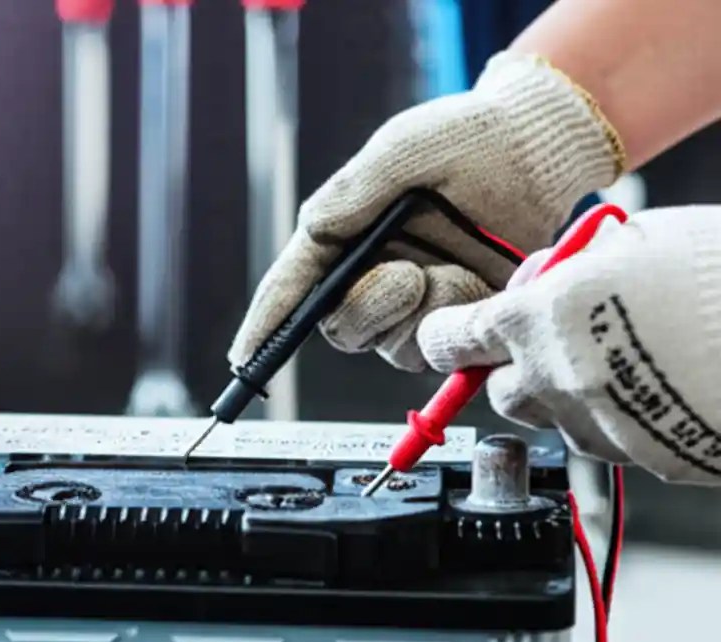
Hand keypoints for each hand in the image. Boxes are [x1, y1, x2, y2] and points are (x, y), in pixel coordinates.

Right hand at [229, 51, 622, 371]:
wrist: (541, 150)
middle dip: (368, 309)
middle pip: (342, 327)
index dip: (265, 326)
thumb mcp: (402, 151)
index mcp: (345, 237)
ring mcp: (419, 302)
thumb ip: (353, 192)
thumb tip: (313, 231)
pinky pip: (443, 346)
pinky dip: (459, 317)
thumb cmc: (468, 139)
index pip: (294, 288)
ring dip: (423, 311)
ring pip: (393, 343)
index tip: (243, 360)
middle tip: (406, 276)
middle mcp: (373, 275)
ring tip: (458, 266)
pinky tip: (480, 279)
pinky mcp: (461, 318)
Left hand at [416, 206, 720, 484]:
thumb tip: (547, 280)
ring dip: (571, 397)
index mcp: (535, 319)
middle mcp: (553, 380)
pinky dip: (623, 421)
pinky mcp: (646, 460)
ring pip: (555, 421)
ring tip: (629, 359)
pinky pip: (612, 442)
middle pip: (497, 392)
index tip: (451, 339)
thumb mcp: (633, 240)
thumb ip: (572, 267)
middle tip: (563, 341)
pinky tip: (665, 388)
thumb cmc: (720, 271)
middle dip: (518, 370)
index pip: (446, 341)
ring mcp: (599, 427)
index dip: (446, 339)